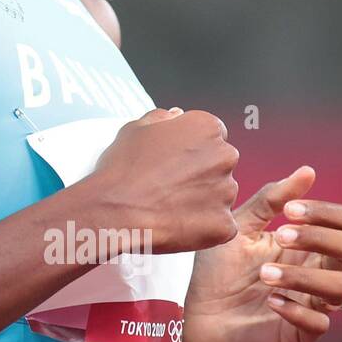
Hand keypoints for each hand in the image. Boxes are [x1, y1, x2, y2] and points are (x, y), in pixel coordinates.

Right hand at [92, 107, 239, 253]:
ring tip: (169, 205)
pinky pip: (220, 224)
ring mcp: (227, 191)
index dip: (191, 148)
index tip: (175, 160)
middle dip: (201, 173)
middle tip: (170, 184)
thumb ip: (161, 118)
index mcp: (206, 128)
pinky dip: (203, 226)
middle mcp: (224, 156)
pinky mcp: (224, 223)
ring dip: (202, 199)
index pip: (212, 135)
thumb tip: (175, 115)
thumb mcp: (134, 130)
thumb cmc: (122, 170)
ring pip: (221, 194)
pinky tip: (176, 223)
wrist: (115, 213)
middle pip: (220, 163)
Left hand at [180, 165, 341, 341]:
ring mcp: (313, 304)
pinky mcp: (301, 335)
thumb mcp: (240, 227)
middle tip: (280, 236)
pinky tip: (270, 300)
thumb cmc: (216, 270)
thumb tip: (308, 171)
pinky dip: (297, 308)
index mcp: (309, 247)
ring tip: (264, 273)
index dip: (328, 213)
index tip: (290, 211)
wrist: (191, 312)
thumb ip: (271, 200)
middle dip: (323, 238)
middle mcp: (318, 274)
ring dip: (304, 275)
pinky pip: (321, 323)